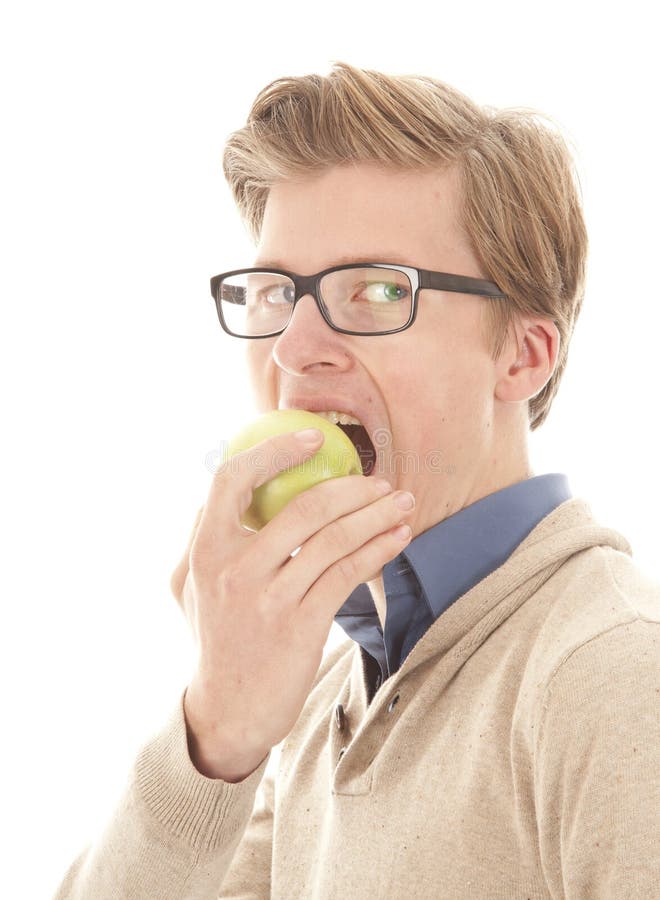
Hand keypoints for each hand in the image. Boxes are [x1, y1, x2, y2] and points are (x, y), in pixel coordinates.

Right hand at [170, 428, 413, 780]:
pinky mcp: (301, 624)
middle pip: (305, 506)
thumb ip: (202, 536)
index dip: (275, 450)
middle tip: (383, 481)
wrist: (228, 710)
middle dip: (355, 486)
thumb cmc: (215, 638)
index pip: (232, 480)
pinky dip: (378, 549)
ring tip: (404, 503)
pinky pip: (347, 573)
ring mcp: (268, 597)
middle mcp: (234, 568)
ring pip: (334, 538)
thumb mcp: (188, 586)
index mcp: (205, 549)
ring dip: (377, 514)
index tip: (314, 438)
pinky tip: (399, 538)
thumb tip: (224, 489)